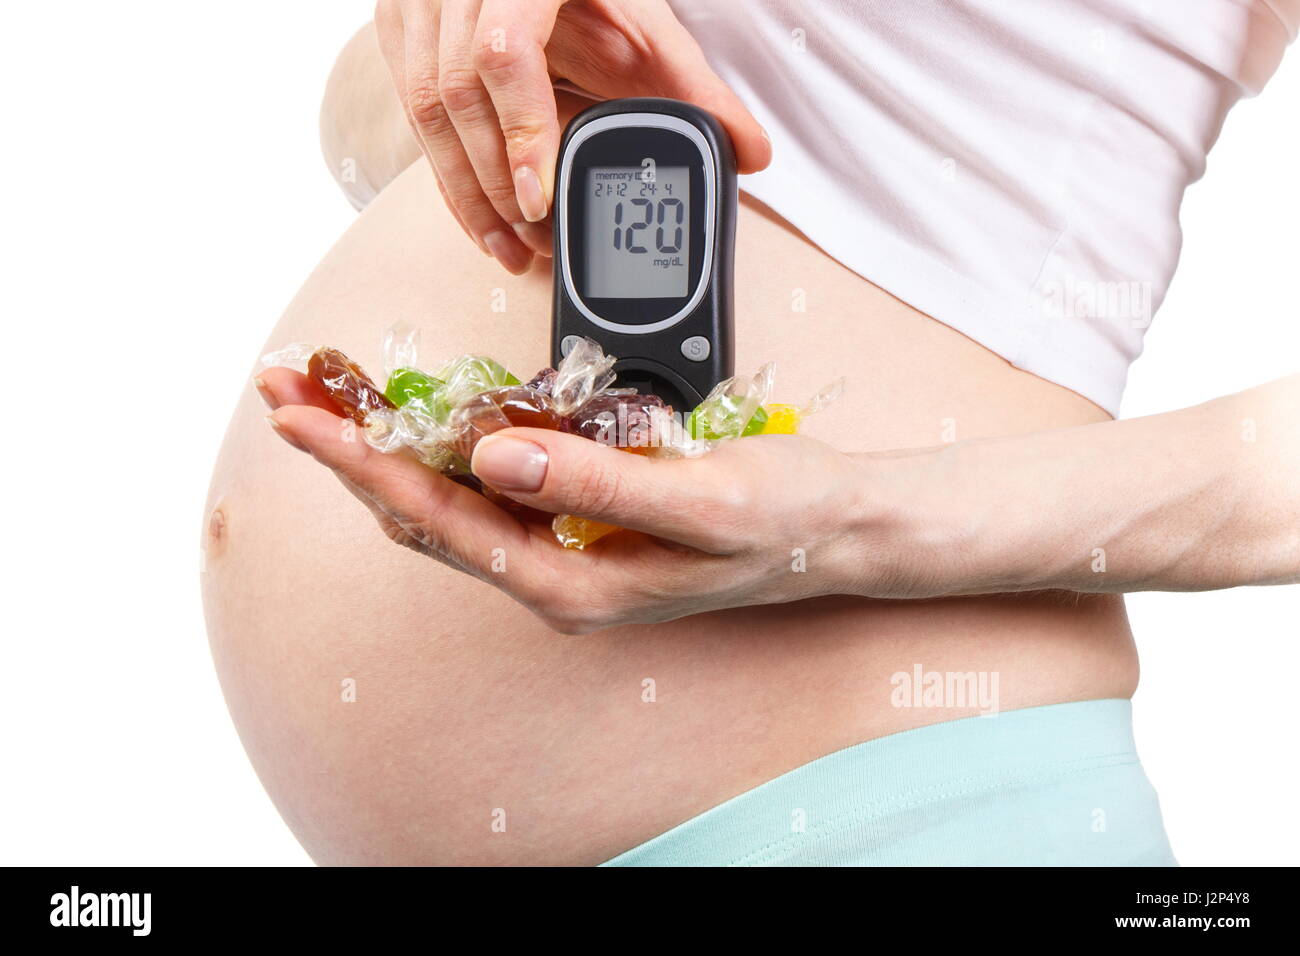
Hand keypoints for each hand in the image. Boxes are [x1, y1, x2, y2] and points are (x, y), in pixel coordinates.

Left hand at [258, 366, 873, 632]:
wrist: (833, 528)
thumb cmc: (779, 518)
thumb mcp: (701, 501)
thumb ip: (596, 486)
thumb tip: (492, 457)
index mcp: (567, 583)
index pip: (437, 520)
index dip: (362, 464)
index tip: (301, 415)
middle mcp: (550, 576)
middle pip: (420, 513)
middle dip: (347, 450)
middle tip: (285, 387)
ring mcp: (560, 552)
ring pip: (446, 502)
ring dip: (383, 447)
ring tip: (326, 395)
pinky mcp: (576, 522)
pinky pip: (488, 488)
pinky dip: (441, 447)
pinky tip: (423, 416)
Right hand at [373, 0, 771, 274]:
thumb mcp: (643, 18)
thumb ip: (693, 85)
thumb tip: (750, 151)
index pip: (503, 52)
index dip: (520, 131)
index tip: (539, 197)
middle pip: (455, 94)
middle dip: (495, 182)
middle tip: (536, 240)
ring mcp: (418, 7)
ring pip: (424, 111)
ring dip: (466, 192)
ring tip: (510, 248)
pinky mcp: (402, 31)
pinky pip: (413, 114)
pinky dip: (446, 175)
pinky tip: (480, 220)